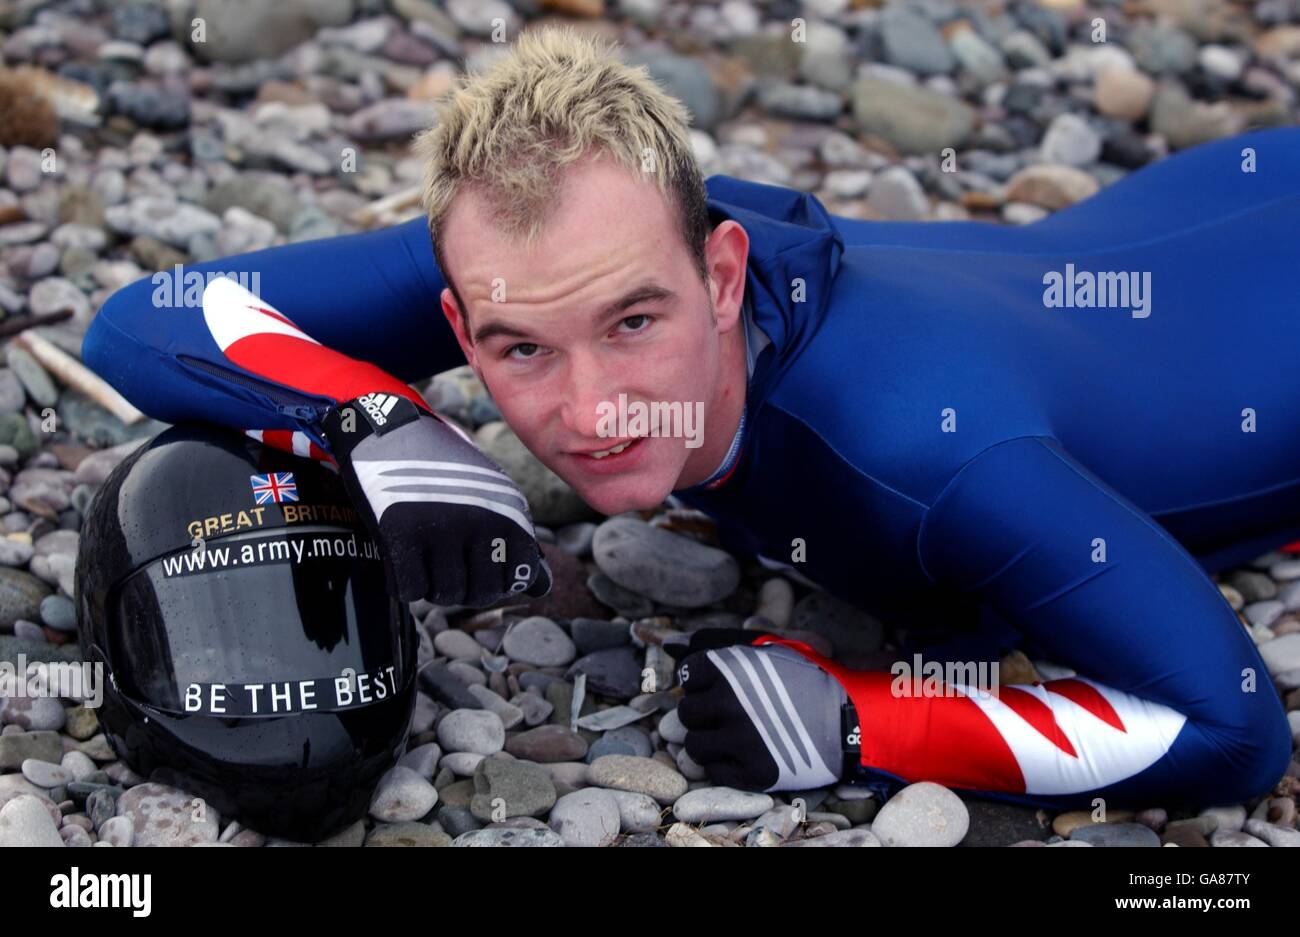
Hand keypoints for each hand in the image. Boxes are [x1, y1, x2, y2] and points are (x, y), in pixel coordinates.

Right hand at [322, 391, 551, 605]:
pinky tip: (403, 561)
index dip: (498, 582)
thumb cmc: (446, 471)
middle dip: (464, 590)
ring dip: (432, 587)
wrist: (390, 430)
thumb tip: (542, 588)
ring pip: (444, 595)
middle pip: (480, 594)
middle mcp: (482, 521)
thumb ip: (518, 541)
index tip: (479, 569)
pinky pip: (409, 590)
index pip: (518, 578)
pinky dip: (404, 583)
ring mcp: (442, 528)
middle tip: (447, 568)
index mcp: (511, 512)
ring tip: (425, 560)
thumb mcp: (493, 495)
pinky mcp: (400, 533)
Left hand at [665, 628, 847, 791]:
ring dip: (710, 739)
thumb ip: (718, 642)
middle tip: (732, 712)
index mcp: (729, 668)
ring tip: (737, 734)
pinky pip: (714, 771)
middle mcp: (728, 703)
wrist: (853, 718)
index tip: (724, 684)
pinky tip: (748, 752)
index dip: (704, 679)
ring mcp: (740, 741)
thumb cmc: (810, 676)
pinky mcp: (753, 773)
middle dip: (705, 711)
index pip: (688, 675)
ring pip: (694, 745)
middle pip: (687, 712)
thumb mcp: (768, 647)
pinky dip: (726, 764)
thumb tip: (672, 644)